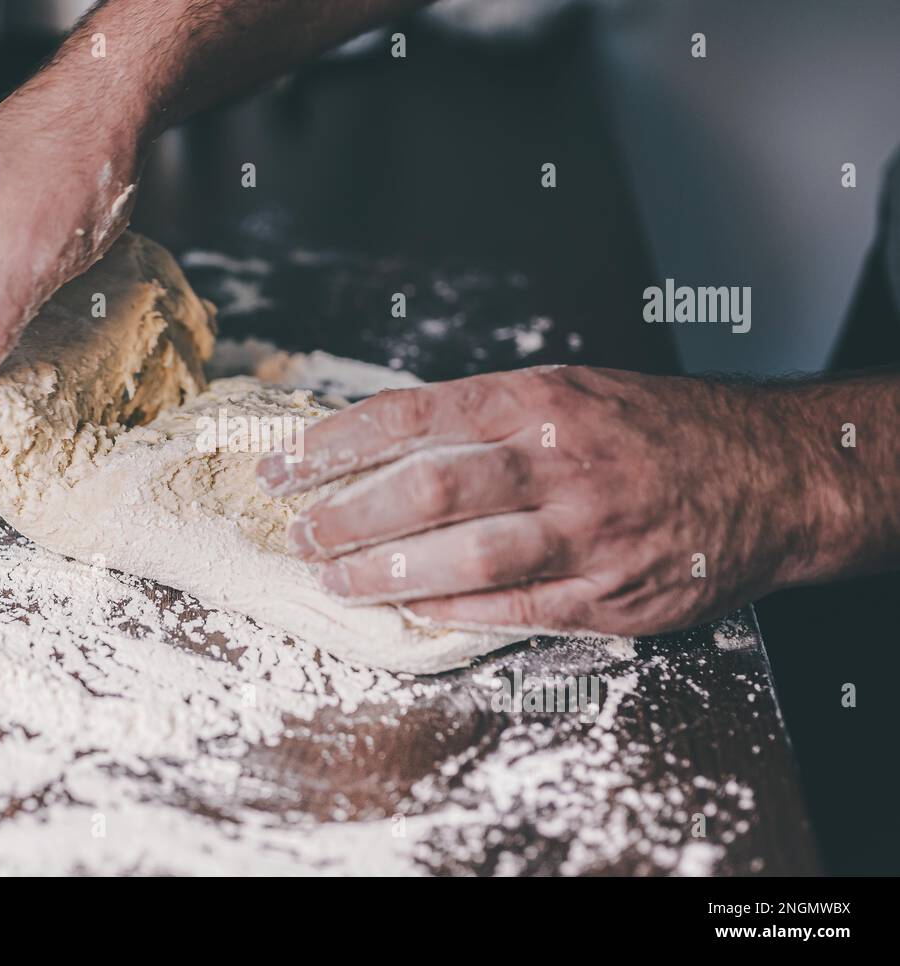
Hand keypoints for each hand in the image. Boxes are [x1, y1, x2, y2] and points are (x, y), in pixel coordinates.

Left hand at [256, 366, 820, 636]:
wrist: (764, 472)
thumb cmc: (648, 429)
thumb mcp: (566, 390)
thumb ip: (480, 417)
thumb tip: (378, 444)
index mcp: (538, 398)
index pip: (409, 416)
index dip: (334, 445)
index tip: (282, 469)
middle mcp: (560, 459)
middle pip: (428, 490)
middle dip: (348, 517)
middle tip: (301, 535)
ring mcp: (589, 531)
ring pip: (466, 557)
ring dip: (389, 574)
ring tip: (338, 580)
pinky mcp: (612, 594)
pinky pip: (516, 610)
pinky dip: (455, 613)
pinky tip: (413, 612)